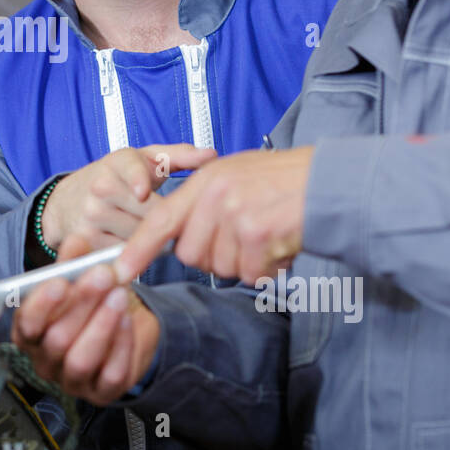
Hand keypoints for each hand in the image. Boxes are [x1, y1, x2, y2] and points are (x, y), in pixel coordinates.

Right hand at [11, 257, 159, 406]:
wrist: (127, 324)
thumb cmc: (93, 302)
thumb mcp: (81, 277)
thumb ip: (74, 262)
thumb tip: (76, 242)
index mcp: (30, 334)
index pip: (25, 326)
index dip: (40, 306)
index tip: (60, 281)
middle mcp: (46, 362)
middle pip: (56, 341)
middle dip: (81, 305)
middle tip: (102, 275)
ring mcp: (73, 380)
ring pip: (80, 360)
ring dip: (102, 325)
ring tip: (118, 295)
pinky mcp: (102, 392)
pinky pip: (110, 374)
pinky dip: (121, 344)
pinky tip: (129, 318)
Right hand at [40, 143, 217, 251]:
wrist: (67, 201)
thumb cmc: (115, 177)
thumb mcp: (144, 160)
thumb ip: (179, 156)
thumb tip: (211, 155)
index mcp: (118, 164)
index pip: (130, 171)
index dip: (137, 180)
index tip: (142, 190)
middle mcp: (100, 188)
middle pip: (146, 213)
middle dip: (164, 219)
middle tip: (171, 219)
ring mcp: (91, 216)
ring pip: (137, 235)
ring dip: (150, 238)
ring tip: (148, 229)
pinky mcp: (86, 241)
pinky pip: (123, 253)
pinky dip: (133, 253)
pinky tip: (134, 244)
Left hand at [114, 146, 315, 282]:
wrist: (330, 181)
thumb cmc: (284, 181)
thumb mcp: (234, 176)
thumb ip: (203, 202)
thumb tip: (180, 238)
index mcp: (206, 182)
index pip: (160, 220)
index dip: (137, 249)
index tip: (119, 272)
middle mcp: (215, 197)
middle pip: (192, 255)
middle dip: (215, 257)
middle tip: (244, 238)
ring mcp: (236, 216)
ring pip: (222, 267)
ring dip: (245, 262)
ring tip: (266, 236)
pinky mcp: (258, 235)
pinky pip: (250, 272)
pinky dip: (266, 268)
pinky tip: (280, 246)